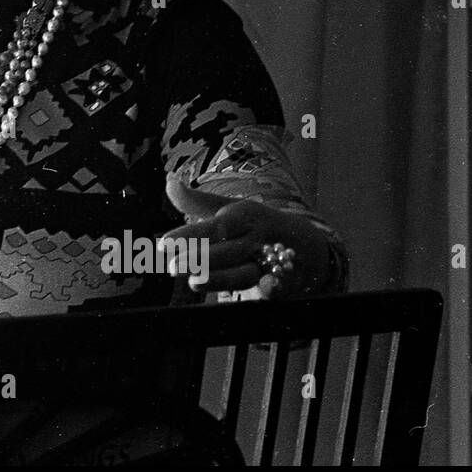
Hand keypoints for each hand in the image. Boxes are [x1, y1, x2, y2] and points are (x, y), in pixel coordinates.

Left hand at [160, 175, 330, 299]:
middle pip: (227, 250)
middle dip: (200, 258)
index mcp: (243, 217)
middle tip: (172, 267)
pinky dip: (273, 288)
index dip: (189, 235)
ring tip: (195, 282)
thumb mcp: (230, 210)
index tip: (163, 243)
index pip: (214, 226)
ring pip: (246, 271)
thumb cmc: (255, 226)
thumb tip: (169, 181)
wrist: (307, 245)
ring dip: (222, 278)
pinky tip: (265, 290)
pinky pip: (278, 288)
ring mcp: (272, 261)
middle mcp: (256, 238)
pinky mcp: (285, 283)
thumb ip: (196, 200)